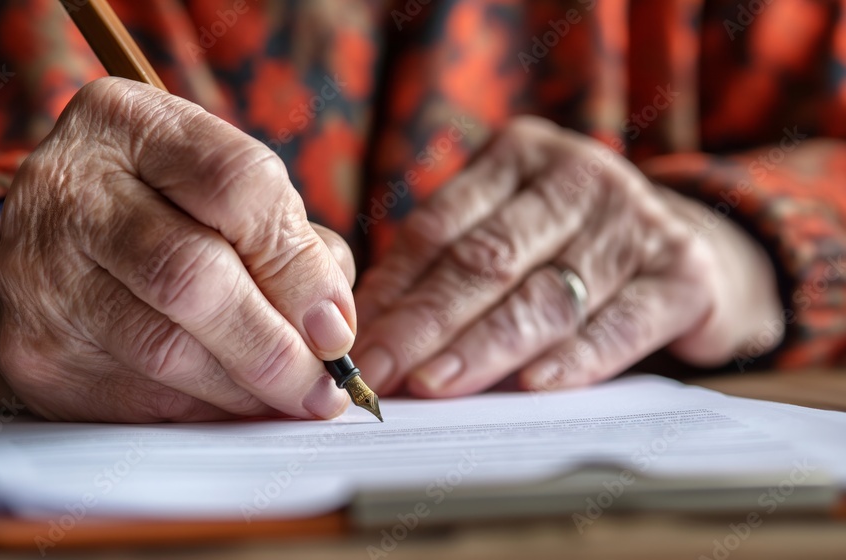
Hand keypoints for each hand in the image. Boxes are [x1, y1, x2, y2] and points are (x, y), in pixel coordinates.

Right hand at [0, 77, 357, 421]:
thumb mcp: (214, 189)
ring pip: (164, 347)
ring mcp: (38, 269)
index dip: (300, 266)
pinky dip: (200, 408)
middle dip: (275, 345)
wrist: (45, 256)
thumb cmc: (156, 213)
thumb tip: (332, 327)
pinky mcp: (31, 348)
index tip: (335, 325)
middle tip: (323, 384)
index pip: (238, 183)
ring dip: (244, 387)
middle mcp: (69, 185)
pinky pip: (135, 394)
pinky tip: (230, 402)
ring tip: (289, 397)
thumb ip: (283, 239)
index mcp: (128, 122)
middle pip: (193, 274)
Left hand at [351, 117, 783, 395]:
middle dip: (424, 325)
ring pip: (544, 296)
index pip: (439, 227)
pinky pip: (619, 325)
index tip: (356, 344)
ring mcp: (633, 221)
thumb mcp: (507, 231)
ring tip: (435, 385)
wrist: (687, 247)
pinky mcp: (683, 272)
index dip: (394, 290)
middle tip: (380, 373)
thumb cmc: (568, 245)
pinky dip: (573, 360)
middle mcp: (576, 177)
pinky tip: (532, 387)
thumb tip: (372, 334)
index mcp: (517, 156)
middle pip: (486, 260)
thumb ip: (446, 267)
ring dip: (483, 348)